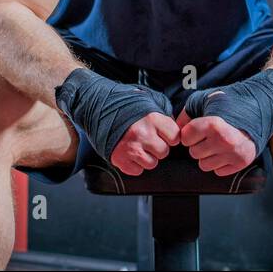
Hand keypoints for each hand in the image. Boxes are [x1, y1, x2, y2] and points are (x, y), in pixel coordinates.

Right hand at [55, 68, 175, 171]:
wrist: (96, 106)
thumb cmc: (123, 104)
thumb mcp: (147, 101)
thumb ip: (163, 113)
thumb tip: (176, 128)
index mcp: (152, 118)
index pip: (175, 137)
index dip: (170, 137)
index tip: (164, 134)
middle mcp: (142, 134)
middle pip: (164, 152)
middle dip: (159, 148)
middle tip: (149, 140)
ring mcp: (130, 148)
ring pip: (151, 163)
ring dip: (148, 158)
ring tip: (139, 147)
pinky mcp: (119, 159)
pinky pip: (136, 171)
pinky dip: (135, 165)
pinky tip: (130, 154)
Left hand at [176, 93, 257, 176]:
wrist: (262, 107)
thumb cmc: (233, 102)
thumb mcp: (207, 99)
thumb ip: (188, 113)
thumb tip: (176, 129)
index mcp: (213, 124)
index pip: (185, 138)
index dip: (189, 133)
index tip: (197, 129)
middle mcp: (224, 141)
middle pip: (194, 153)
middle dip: (198, 145)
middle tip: (209, 136)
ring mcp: (234, 153)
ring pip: (204, 165)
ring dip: (208, 156)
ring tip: (218, 144)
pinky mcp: (242, 162)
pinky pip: (219, 172)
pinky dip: (220, 163)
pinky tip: (226, 151)